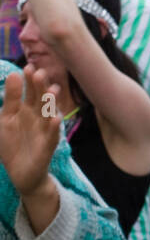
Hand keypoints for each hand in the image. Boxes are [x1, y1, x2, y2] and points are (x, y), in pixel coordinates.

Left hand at [0, 65, 59, 196]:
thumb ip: (10, 99)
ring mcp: (45, 131)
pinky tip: (54, 119)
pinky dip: (54, 128)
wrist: (20, 172)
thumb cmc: (13, 144)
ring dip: (51, 104)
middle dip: (41, 87)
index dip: (30, 80)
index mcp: (29, 110)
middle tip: (40, 73)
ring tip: (51, 91)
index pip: (31, 92)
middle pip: (42, 100)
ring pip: (50, 114)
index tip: (28, 67)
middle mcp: (39, 118)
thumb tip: (14, 74)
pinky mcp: (47, 146)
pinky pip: (52, 136)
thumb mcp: (5, 119)